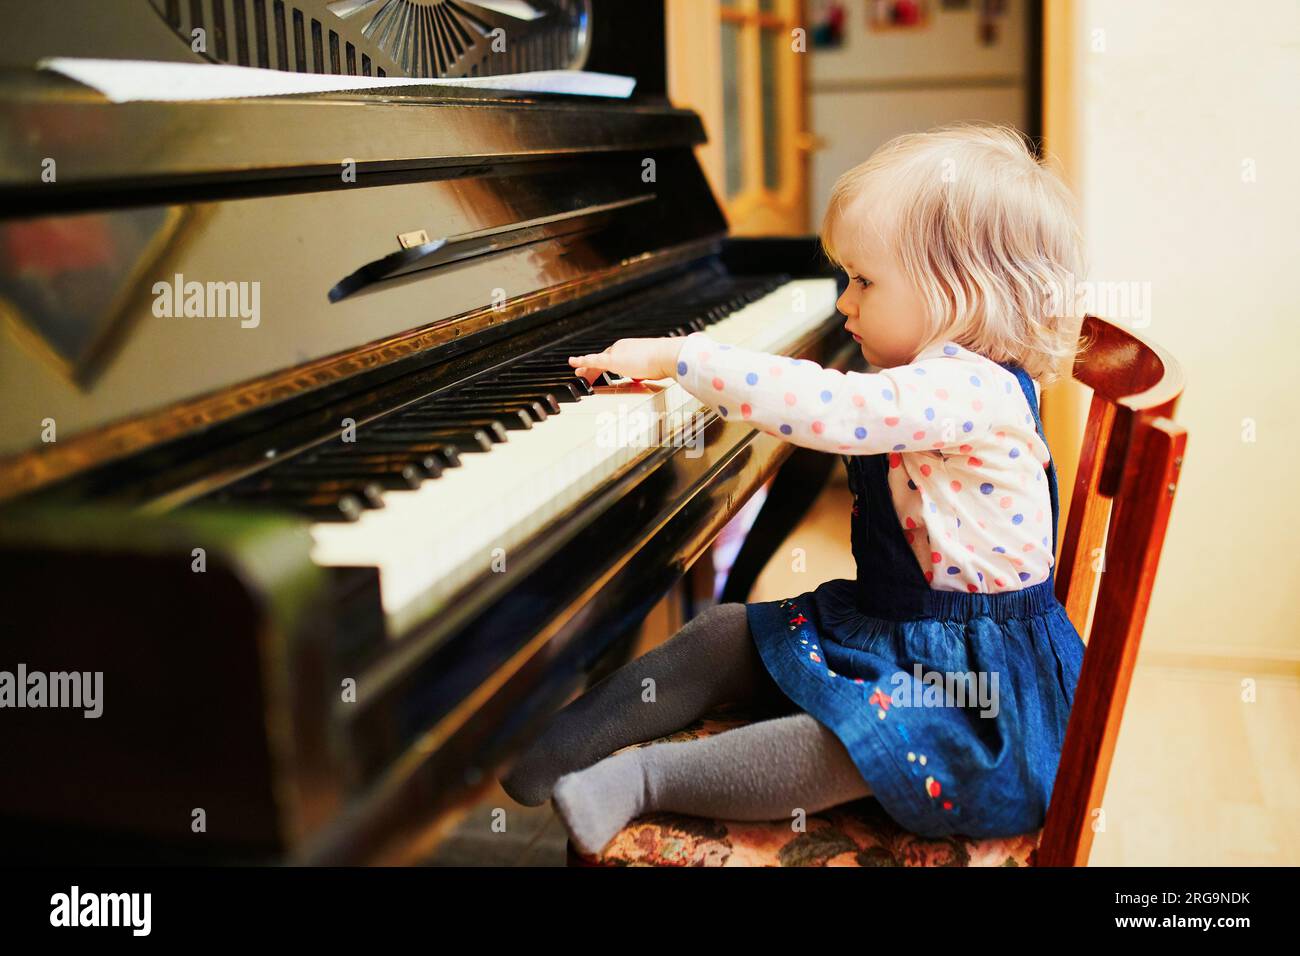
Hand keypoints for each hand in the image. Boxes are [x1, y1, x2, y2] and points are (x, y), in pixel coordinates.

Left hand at [568, 336, 683, 383]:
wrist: (668, 356)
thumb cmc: (665, 361)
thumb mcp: (652, 367)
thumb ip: (643, 371)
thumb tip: (639, 377)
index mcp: (630, 348)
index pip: (613, 356)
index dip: (604, 365)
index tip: (600, 370)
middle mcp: (621, 347)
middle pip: (602, 359)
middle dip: (592, 368)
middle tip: (583, 374)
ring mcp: (616, 352)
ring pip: (596, 362)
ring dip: (587, 370)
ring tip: (578, 375)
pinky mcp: (613, 360)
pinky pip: (593, 361)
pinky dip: (582, 362)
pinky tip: (573, 363)